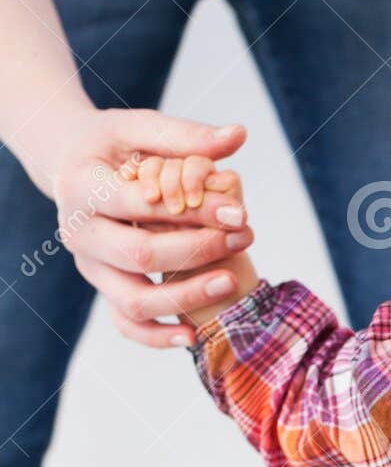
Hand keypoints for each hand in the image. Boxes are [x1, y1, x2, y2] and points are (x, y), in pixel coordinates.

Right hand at [50, 108, 254, 346]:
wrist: (71, 165)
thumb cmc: (111, 145)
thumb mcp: (139, 128)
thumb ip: (186, 135)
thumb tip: (239, 135)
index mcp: (81, 186)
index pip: (142, 205)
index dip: (194, 212)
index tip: (239, 211)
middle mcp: (77, 232)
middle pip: (140, 255)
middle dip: (197, 252)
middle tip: (243, 238)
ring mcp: (89, 266)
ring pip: (133, 300)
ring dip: (185, 297)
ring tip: (230, 281)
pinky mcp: (100, 288)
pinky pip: (125, 324)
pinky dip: (156, 338)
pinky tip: (192, 337)